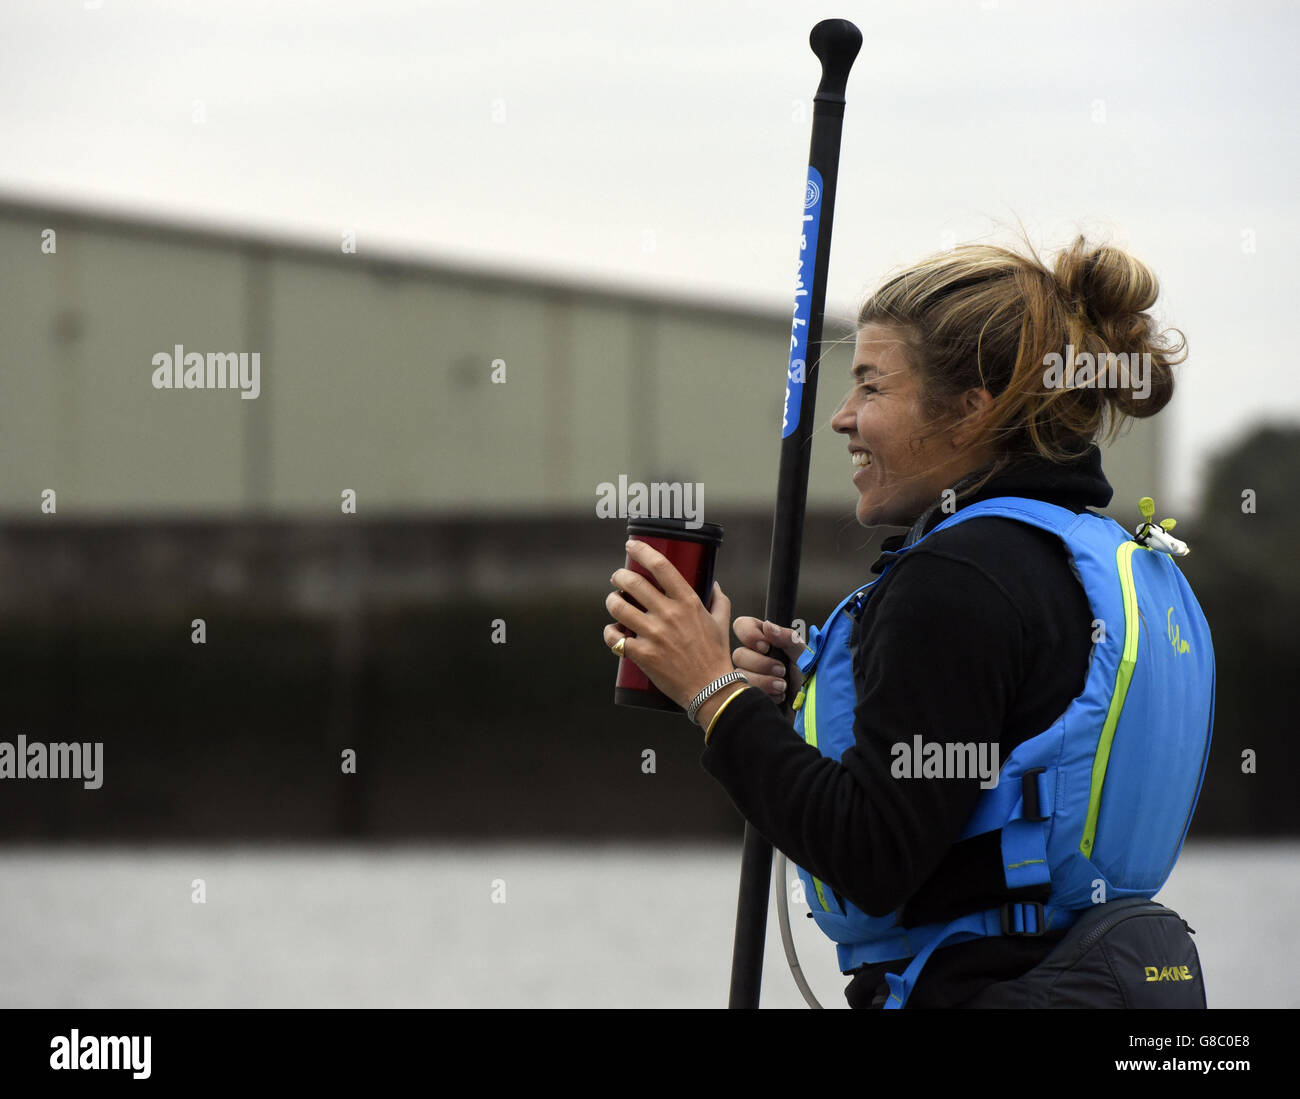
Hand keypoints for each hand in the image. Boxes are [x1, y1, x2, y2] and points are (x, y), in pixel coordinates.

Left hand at [604, 539, 735, 714]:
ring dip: (612, 601)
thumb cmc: (716, 655)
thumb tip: (714, 584)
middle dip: (619, 576)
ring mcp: (653, 634)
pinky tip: (614, 632)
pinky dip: (610, 633)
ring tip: (614, 601)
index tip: (631, 546)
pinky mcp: (642, 654)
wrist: (710, 689)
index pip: (660, 566)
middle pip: (632, 582)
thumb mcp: (721, 622)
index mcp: (687, 602)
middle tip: (618, 579)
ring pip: (618, 606)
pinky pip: (614, 637)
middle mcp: (668, 614)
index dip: (642, 551)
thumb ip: (718, 600)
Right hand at [730, 617, 807, 704]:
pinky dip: (764, 694)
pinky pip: (743, 693)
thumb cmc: (813, 682)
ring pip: (739, 675)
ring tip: (782, 686)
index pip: (743, 626)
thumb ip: (788, 639)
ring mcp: (752, 677)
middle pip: (738, 654)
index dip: (749, 634)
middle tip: (781, 670)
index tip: (765, 646)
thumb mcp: (806, 657)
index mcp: (768, 641)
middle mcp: (756, 657)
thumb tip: (768, 626)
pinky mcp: (751, 696)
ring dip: (763, 681)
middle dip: (760, 664)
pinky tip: (779, 697)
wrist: (816, 712)